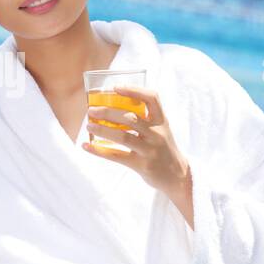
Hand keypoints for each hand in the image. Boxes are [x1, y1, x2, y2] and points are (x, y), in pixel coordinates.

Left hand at [81, 85, 193, 220]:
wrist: (178, 176)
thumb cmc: (162, 149)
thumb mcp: (160, 130)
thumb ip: (144, 119)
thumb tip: (111, 108)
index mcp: (161, 121)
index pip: (152, 98)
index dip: (134, 90)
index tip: (115, 88)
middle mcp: (157, 134)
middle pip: (130, 118)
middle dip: (108, 112)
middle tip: (91, 110)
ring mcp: (150, 150)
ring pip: (123, 137)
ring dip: (102, 130)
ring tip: (88, 125)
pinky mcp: (142, 166)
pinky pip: (117, 156)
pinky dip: (99, 151)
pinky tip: (86, 146)